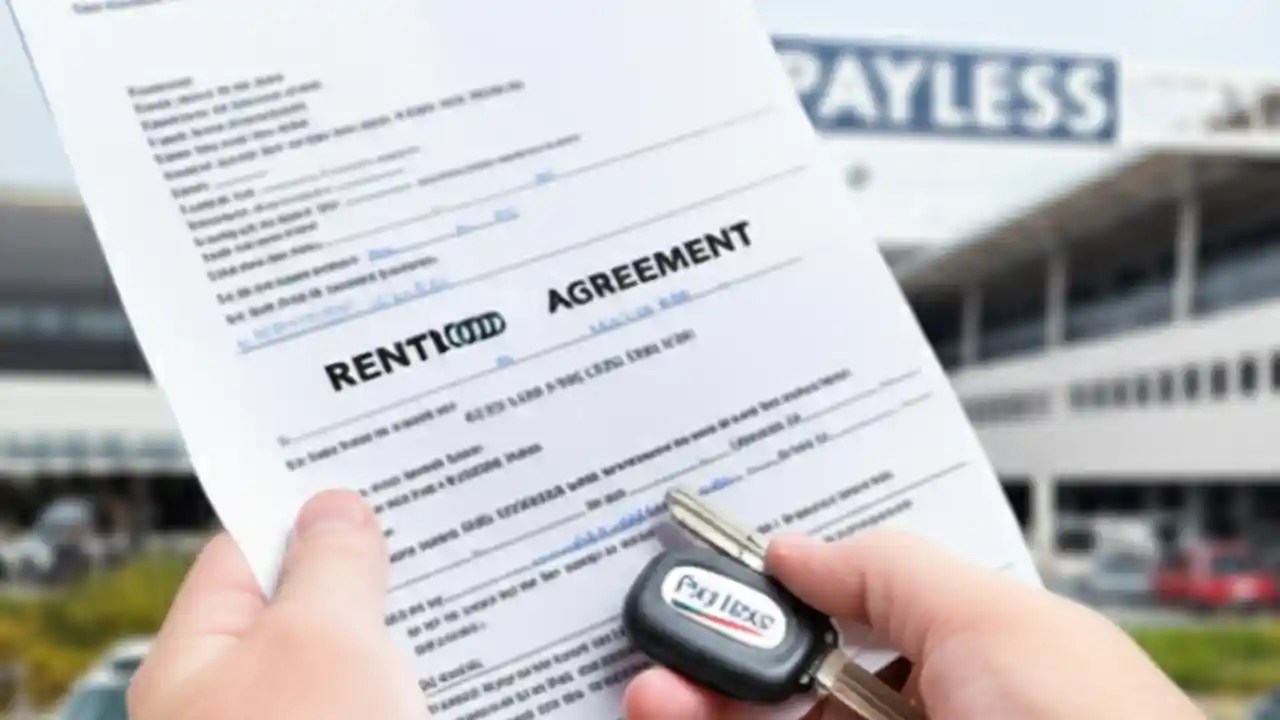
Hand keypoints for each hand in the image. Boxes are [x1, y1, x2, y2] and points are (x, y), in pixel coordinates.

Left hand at [129, 491, 423, 719]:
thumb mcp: (322, 640)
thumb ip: (329, 563)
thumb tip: (334, 511)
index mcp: (193, 666)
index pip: (242, 554)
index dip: (302, 512)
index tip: (359, 480)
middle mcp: (232, 704)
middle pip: (302, 610)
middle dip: (365, 576)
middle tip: (423, 542)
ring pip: (347, 664)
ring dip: (399, 636)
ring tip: (452, 601)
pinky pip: (375, 702)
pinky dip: (413, 683)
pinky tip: (451, 662)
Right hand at [624, 531, 1203, 719]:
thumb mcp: (996, 626)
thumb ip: (888, 570)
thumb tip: (796, 546)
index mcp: (974, 665)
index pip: (855, 618)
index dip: (778, 599)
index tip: (712, 587)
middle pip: (798, 684)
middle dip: (721, 660)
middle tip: (664, 647)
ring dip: (700, 711)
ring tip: (648, 694)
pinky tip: (672, 716)